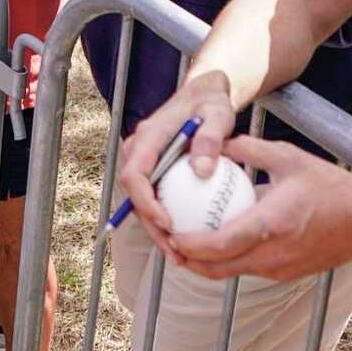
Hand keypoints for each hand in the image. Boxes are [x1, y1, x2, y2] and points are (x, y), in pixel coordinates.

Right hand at [115, 69, 239, 247]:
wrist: (204, 93)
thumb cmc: (212, 102)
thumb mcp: (217, 114)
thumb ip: (209, 139)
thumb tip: (201, 172)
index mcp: (147, 137)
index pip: (134, 175)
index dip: (145, 203)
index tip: (168, 223)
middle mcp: (138, 150)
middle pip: (134, 196)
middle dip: (151, 227)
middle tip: (176, 251)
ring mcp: (143, 161)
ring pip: (142, 202)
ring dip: (157, 230)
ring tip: (181, 256)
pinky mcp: (153, 170)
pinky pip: (155, 198)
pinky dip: (167, 219)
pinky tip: (189, 240)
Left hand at [169, 135, 351, 281]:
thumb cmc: (330, 185)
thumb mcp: (287, 157)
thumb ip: (248, 149)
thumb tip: (217, 140)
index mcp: (269, 225)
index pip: (217, 245)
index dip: (187, 243)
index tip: (167, 231)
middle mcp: (271, 254)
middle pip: (216, 268)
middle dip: (186, 259)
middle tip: (167, 240)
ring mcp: (279, 269)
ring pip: (230, 272)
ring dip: (205, 262)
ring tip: (184, 242)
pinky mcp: (285, 273)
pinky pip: (247, 268)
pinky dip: (228, 259)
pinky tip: (219, 240)